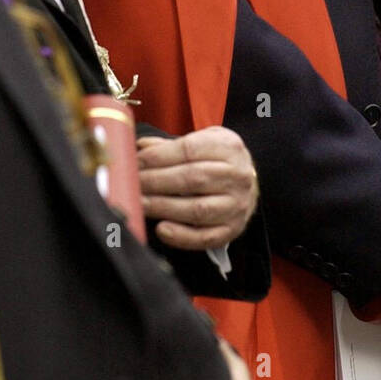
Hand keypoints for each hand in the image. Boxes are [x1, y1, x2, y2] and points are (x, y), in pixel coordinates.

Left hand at [137, 126, 257, 250]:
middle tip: (132, 184)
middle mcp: (237, 176)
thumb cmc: (217, 160)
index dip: (158, 157)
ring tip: (140, 204)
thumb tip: (140, 148)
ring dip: (163, 207)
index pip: (189, 150)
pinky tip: (161, 229)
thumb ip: (170, 145)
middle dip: (156, 181)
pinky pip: (205, 237)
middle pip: (192, 178)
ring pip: (197, 209)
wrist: (247, 182)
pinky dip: (181, 236)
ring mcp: (236, 205)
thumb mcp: (203, 142)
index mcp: (229, 147)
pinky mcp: (232, 229)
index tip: (135, 162)